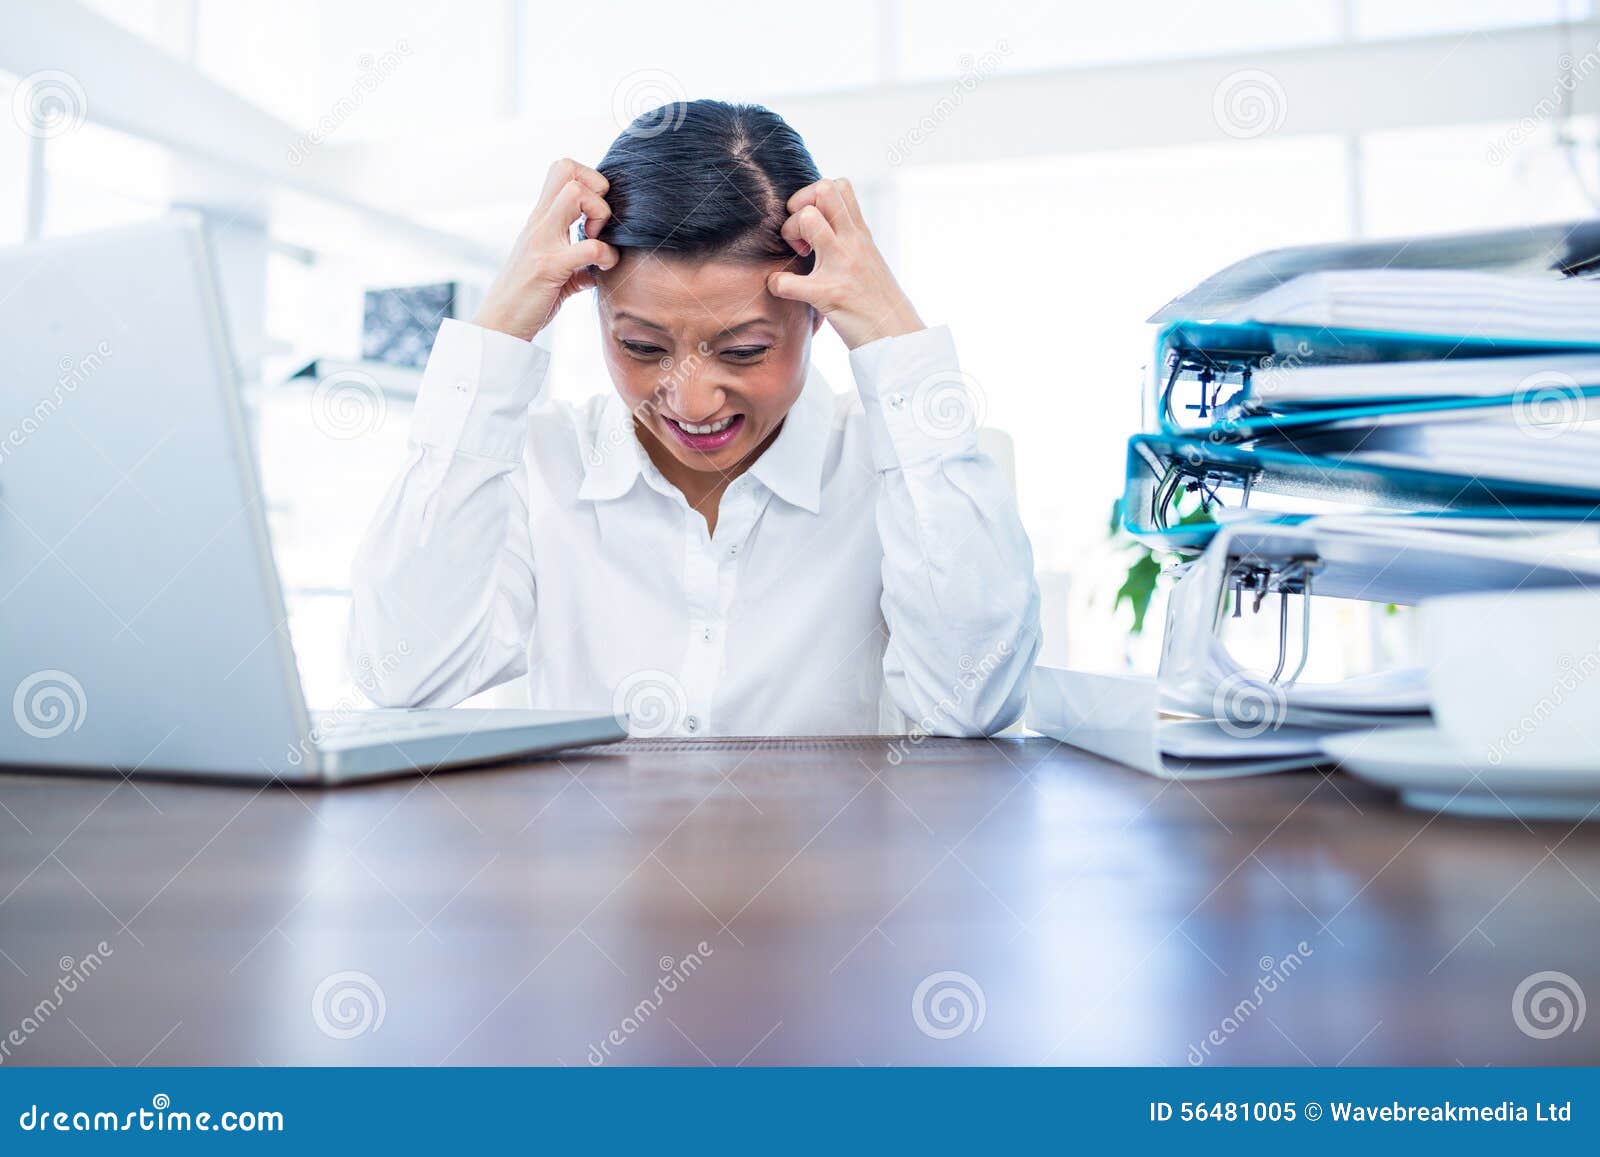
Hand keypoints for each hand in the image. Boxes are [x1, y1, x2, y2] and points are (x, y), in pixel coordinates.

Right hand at [474, 158, 619, 341]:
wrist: (498, 326)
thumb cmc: (526, 301)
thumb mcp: (552, 273)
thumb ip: (576, 266)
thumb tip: (598, 269)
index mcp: (539, 220)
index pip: (562, 170)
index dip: (589, 182)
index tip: (593, 216)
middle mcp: (538, 224)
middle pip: (567, 168)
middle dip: (596, 189)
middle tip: (598, 224)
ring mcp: (542, 242)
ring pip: (576, 193)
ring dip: (600, 214)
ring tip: (599, 241)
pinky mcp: (549, 268)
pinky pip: (590, 247)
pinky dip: (607, 256)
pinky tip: (604, 269)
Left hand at [766, 178, 923, 349]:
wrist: (898, 337)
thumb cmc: (878, 303)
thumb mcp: (869, 261)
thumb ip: (849, 241)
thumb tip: (825, 230)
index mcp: (860, 234)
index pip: (838, 186)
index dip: (814, 198)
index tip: (813, 227)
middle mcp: (853, 242)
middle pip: (823, 189)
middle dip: (799, 206)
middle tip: (800, 237)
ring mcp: (842, 266)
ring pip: (807, 218)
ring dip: (789, 233)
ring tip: (798, 257)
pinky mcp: (830, 294)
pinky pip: (787, 281)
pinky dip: (777, 285)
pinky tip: (784, 292)